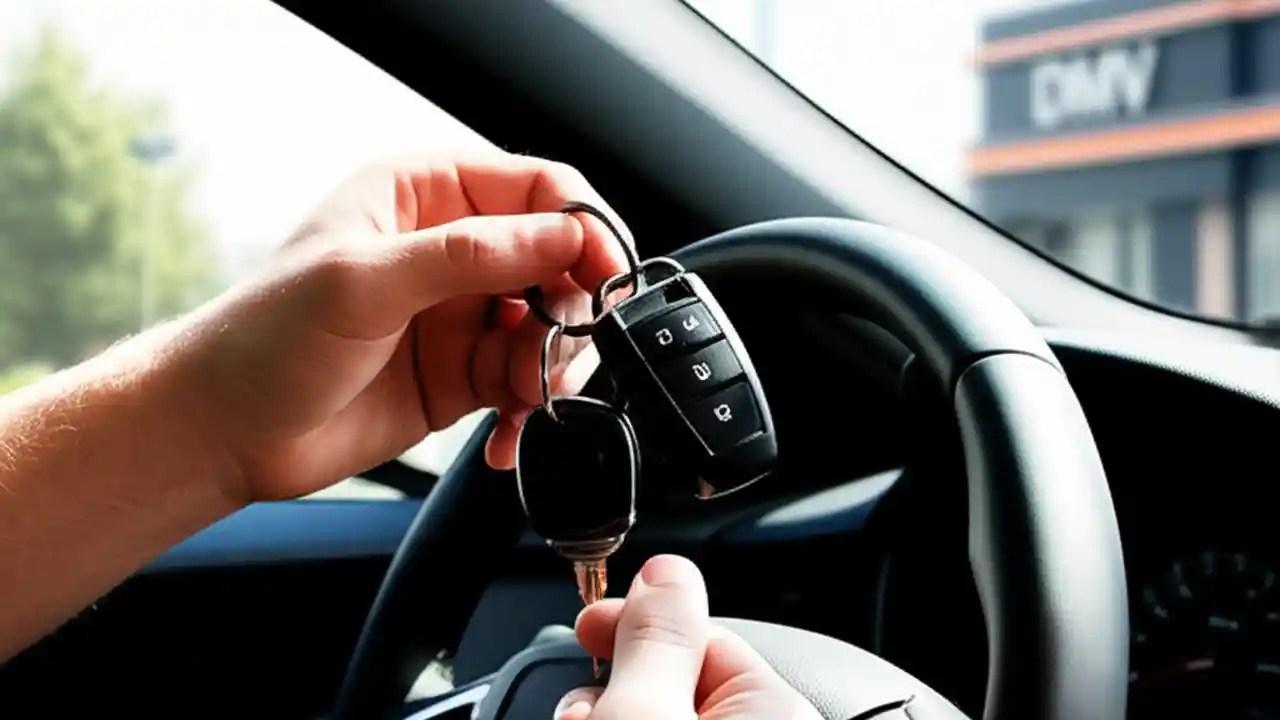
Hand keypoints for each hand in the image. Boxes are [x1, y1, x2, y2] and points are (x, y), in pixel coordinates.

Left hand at [162, 151, 629, 501]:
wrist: (222, 433)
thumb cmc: (264, 338)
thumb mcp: (365, 280)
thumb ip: (469, 255)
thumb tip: (563, 237)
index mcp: (423, 194)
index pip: (536, 189)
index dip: (581, 227)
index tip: (606, 274)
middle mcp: (450, 250)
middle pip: (557, 263)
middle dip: (572, 309)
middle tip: (558, 350)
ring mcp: (459, 315)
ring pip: (553, 327)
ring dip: (553, 365)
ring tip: (521, 399)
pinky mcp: (462, 376)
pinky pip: (528, 383)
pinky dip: (533, 408)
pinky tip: (508, 435)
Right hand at [554, 555, 821, 719]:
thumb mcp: (644, 715)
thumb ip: (656, 638)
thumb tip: (669, 571)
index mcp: (777, 711)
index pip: (700, 637)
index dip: (635, 625)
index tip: (587, 625)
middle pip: (667, 686)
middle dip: (610, 690)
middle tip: (582, 716)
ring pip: (647, 719)